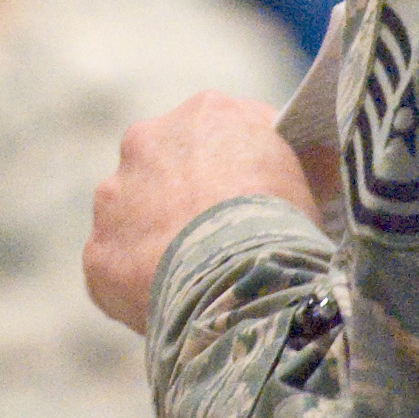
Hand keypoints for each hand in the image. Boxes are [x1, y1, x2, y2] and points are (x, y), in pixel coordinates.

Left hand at [88, 93, 314, 327]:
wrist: (238, 276)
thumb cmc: (281, 222)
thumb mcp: (307, 179)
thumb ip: (298, 162)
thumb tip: (320, 156)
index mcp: (204, 114)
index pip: (214, 135)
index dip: (231, 171)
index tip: (246, 200)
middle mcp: (146, 142)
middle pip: (162, 170)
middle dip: (181, 200)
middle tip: (215, 240)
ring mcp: (114, 197)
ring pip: (131, 217)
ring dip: (154, 240)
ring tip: (192, 277)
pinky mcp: (98, 251)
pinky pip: (117, 269)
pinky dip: (137, 285)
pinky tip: (170, 303)